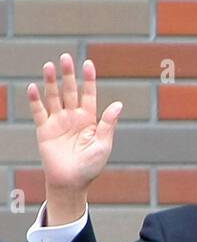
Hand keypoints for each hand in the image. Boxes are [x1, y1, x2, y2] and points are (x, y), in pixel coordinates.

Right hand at [27, 54, 122, 219]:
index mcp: (89, 120)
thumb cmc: (90, 167)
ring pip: (54, 96)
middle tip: (66, 58)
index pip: (89, 95)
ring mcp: (58, 122)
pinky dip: (35, 100)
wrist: (71, 183)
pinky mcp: (44, 129)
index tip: (88, 63)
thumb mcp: (103, 145)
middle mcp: (73, 117)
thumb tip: (119, 104)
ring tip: (49, 66)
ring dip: (50, 81)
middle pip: (70, 91)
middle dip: (68, 75)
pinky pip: (39, 112)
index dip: (89, 80)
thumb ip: (108, 124)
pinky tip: (33, 88)